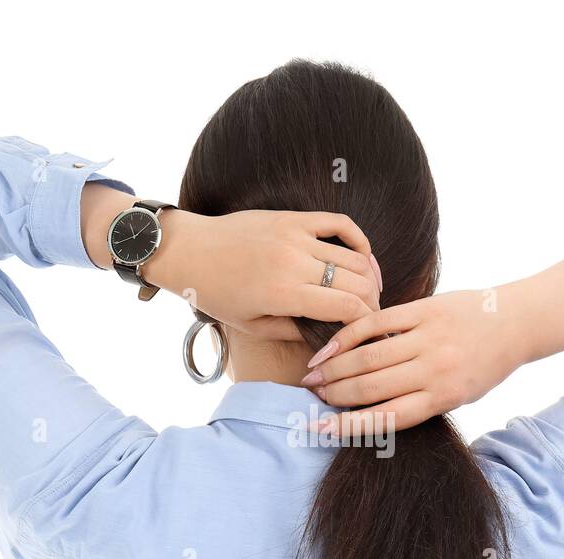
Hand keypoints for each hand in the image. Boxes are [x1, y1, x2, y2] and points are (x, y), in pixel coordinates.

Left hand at [143, 208, 381, 340]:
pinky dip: (359, 240)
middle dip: (372, 302)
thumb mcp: (252, 326)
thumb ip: (293, 331)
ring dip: (370, 276)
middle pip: (357, 282)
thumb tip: (327, 336)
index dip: (366, 321)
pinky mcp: (293, 218)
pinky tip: (363, 257)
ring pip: (354, 256)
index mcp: (284, 293)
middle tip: (373, 316)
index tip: (368, 331)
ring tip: (371, 292)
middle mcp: (294, 262)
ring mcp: (296, 236)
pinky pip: (340, 224)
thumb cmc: (216, 293)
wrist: (190, 250)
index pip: (346, 307)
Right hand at [299, 290, 528, 431]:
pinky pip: (378, 323)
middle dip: (334, 394)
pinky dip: (349, 335)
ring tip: (313, 375)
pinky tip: (331, 346)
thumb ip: (420, 399)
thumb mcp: (459, 394)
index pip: (387, 418)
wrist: (516, 323)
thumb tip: (370, 409)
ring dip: (335, 368)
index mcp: (444, 397)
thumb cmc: (484, 365)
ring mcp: (429, 338)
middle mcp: (435, 370)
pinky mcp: (425, 310)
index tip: (319, 428)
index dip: (348, 425)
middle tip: (312, 396)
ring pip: (368, 357)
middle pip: (371, 387)